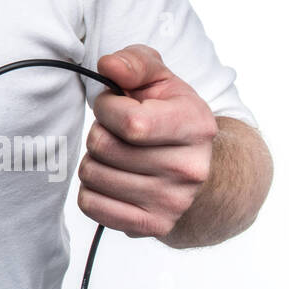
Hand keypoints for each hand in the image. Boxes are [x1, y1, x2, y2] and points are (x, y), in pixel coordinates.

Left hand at [77, 44, 218, 238]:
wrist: (194, 164)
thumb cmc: (167, 113)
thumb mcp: (157, 77)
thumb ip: (133, 63)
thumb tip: (109, 67)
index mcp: (196, 126)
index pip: (131, 123)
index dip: (108, 108)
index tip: (115, 104)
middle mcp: (190, 169)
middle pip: (104, 148)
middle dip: (99, 132)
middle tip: (117, 132)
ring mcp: (174, 202)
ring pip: (92, 175)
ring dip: (94, 160)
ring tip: (117, 154)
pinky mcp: (153, 226)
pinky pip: (91, 205)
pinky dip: (92, 190)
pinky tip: (113, 179)